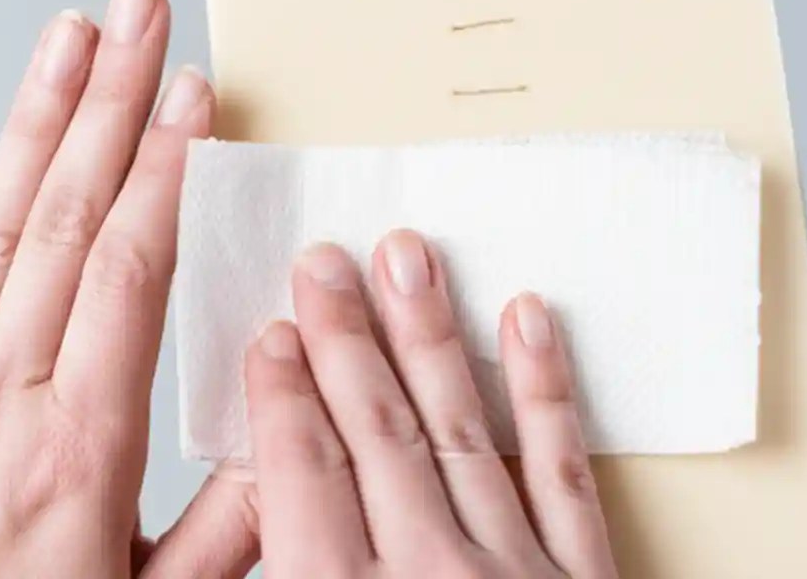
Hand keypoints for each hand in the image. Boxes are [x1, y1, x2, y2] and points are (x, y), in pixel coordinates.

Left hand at [0, 0, 257, 577]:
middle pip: (65, 217)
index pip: (131, 271)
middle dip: (113, 102)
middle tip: (139, 14)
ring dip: (32, 120)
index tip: (195, 98)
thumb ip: (226, 529)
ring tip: (67, 39)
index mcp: (79, 446)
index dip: (168, 173)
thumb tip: (294, 445)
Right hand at [247, 234, 617, 577]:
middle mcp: (427, 574)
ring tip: (407, 259)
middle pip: (378, 430)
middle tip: (324, 263)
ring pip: (462, 429)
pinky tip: (526, 319)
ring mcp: (514, 574)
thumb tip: (243, 518)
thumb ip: (293, 569)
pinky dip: (545, 391)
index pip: (303, 471)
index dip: (281, 395)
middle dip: (345, 338)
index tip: (272, 333)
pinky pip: (563, 473)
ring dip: (430, 335)